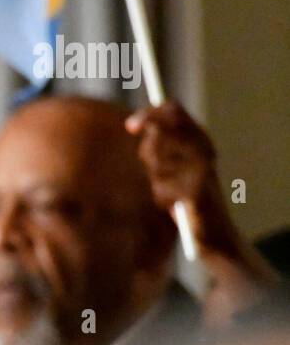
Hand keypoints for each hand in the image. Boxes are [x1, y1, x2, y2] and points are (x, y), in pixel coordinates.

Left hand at [125, 102, 226, 249]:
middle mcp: (204, 149)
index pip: (174, 111)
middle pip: (159, 134)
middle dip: (149, 154)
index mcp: (199, 139)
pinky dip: (164, 197)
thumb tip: (132, 124)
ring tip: (170, 194)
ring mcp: (204, 168)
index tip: (129, 127)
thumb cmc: (188, 199)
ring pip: (156, 163)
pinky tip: (174, 205)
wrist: (216, 234)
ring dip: (157, 182)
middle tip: (157, 173)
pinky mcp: (199, 191)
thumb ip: (158, 146)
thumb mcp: (171, 167)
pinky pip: (163, 188)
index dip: (150, 114)